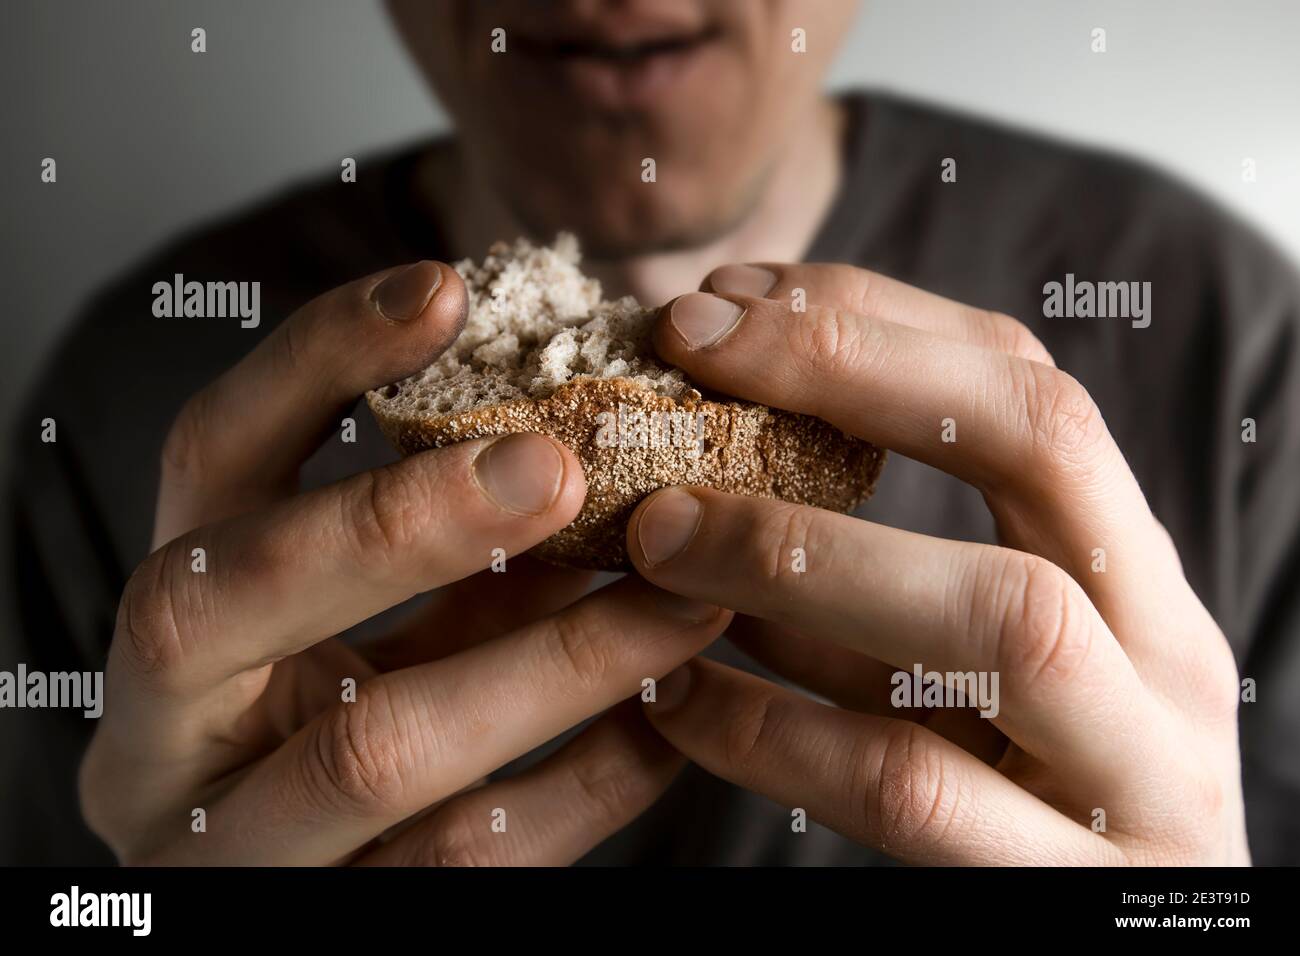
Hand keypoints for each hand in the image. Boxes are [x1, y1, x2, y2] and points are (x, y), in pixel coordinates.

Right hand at [80, 261, 730, 864]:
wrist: (310, 884)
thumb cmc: (354, 717)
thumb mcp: (372, 619)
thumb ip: (438, 545)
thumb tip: (584, 432)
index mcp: (175, 615)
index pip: (211, 456)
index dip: (316, 363)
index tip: (446, 290)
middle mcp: (161, 731)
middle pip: (230, 598)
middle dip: (402, 520)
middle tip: (563, 466)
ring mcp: (231, 846)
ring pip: (372, 749)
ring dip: (552, 663)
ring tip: (683, 599)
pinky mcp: (338, 920)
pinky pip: (471, 858)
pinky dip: (589, 780)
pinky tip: (673, 717)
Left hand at [628, 263, 1247, 864]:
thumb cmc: (1023, 789)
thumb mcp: (977, 663)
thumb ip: (889, 574)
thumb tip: (707, 467)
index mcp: (1136, 577)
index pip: (1030, 389)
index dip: (875, 324)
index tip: (727, 299)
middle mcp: (1162, 654)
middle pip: (1043, 447)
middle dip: (852, 376)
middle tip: (686, 355)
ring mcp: (1139, 777)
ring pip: (998, 621)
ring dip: (800, 554)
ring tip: (654, 533)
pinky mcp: (1065, 891)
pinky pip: (908, 788)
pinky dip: (771, 732)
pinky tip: (671, 700)